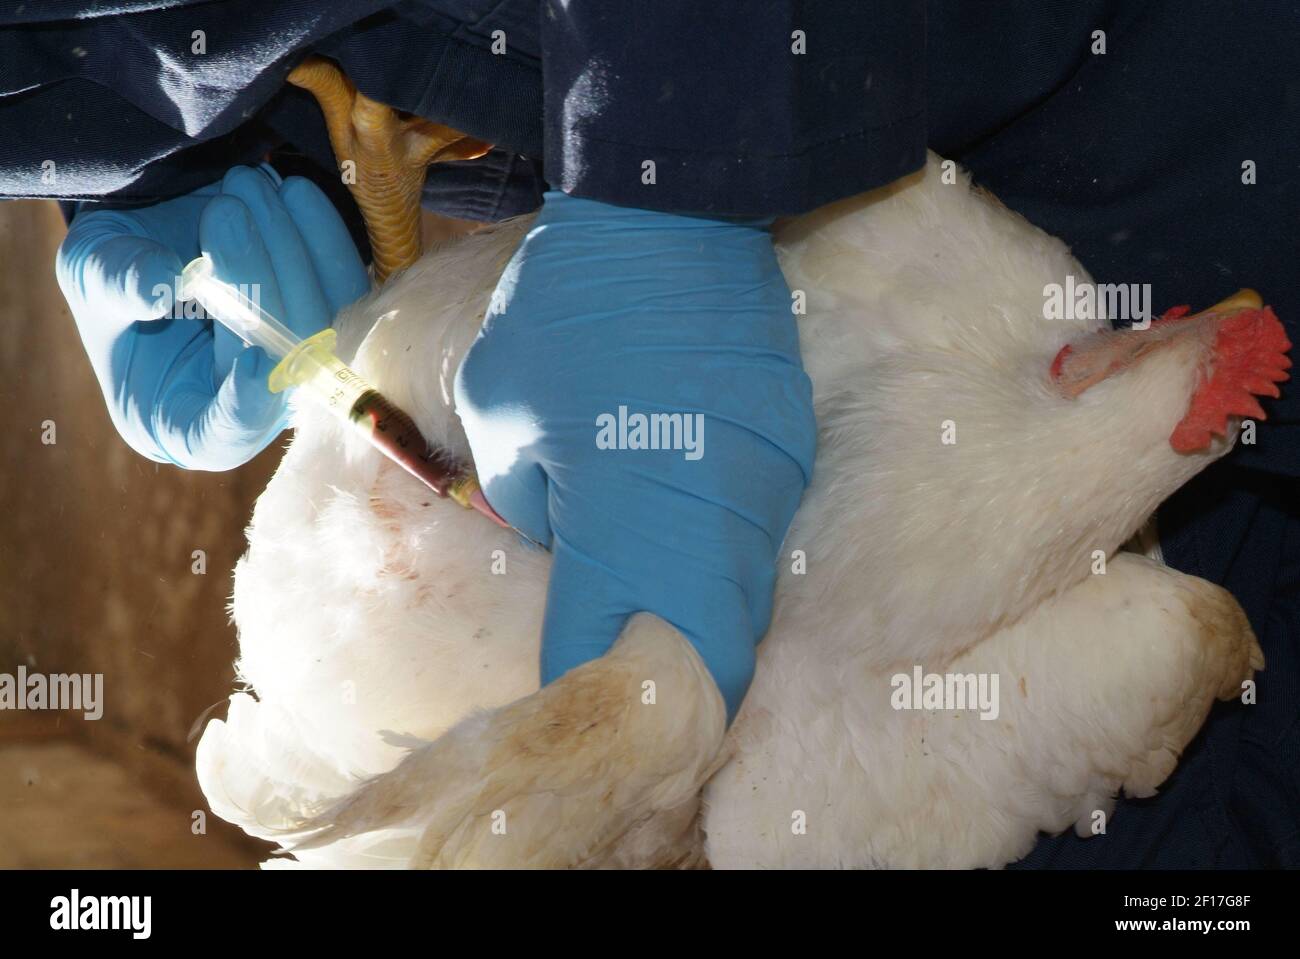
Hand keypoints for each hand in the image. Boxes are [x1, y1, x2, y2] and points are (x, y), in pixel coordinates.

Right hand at [56, 165, 369, 469]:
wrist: (164, 236)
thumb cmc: (117, 274)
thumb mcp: (92, 273)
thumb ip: (117, 284)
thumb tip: (161, 283)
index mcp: (189, 424)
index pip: (226, 434)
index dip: (246, 402)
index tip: (248, 355)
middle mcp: (259, 409)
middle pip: (284, 365)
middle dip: (258, 282)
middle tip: (225, 210)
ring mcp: (303, 366)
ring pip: (326, 322)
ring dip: (292, 250)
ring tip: (249, 187)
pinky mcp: (334, 320)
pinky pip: (348, 288)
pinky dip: (325, 239)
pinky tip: (295, 193)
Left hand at [455, 192, 815, 719]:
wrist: (671, 213)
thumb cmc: (567, 315)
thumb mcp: (501, 418)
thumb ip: (531, 506)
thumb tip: (563, 540)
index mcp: (629, 525)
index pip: (610, 650)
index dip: (589, 690)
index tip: (572, 711)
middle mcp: (717, 524)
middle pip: (706, 648)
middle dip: (672, 685)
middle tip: (638, 706)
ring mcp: (766, 486)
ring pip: (741, 594)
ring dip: (702, 624)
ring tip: (665, 644)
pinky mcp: (789, 447)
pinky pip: (755, 531)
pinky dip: (722, 558)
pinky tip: (692, 547)